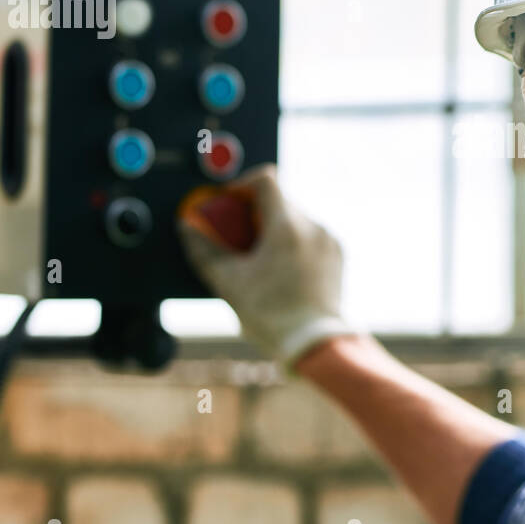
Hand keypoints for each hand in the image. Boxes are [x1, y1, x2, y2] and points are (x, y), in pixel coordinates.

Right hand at [176, 164, 356, 369]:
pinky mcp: (338, 256)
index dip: (242, 186)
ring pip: (296, 219)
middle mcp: (313, 226)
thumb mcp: (228, 281)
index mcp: (287, 225)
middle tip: (238, 237)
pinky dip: (294, 243)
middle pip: (280, 201)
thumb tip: (187, 227)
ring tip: (259, 258)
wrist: (314, 343)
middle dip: (255, 212)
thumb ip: (204, 249)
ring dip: (275, 228)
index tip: (229, 203)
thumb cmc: (271, 315)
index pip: (265, 180)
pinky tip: (282, 270)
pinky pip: (312, 236)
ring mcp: (329, 240)